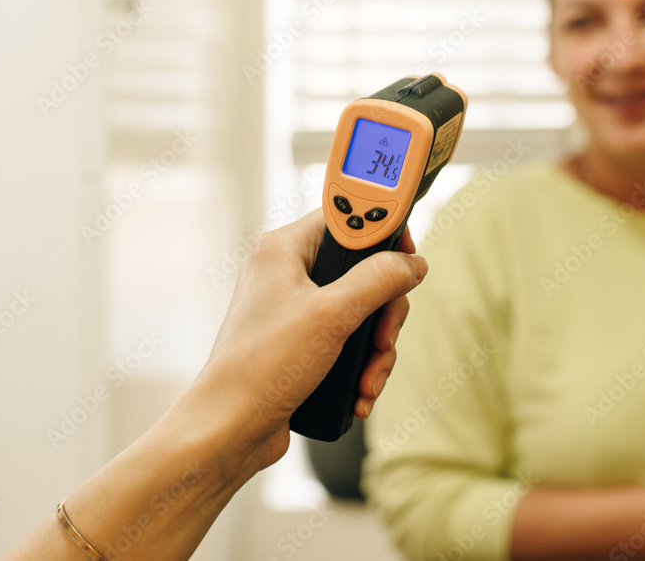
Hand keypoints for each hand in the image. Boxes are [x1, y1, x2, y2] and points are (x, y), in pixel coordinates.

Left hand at [197, 209, 426, 467]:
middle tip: (384, 337)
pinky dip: (360, 366)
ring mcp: (295, 311)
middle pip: (363, 271)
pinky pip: (348, 342)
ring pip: (362, 312)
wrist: (230, 428)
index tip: (407, 254)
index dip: (380, 232)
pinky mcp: (302, 344)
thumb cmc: (263, 365)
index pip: (346, 217)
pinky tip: (359, 393)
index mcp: (284, 249)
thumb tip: (413, 263)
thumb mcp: (333, 315)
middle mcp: (288, 274)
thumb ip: (379, 280)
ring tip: (369, 379)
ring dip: (375, 350)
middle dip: (383, 313)